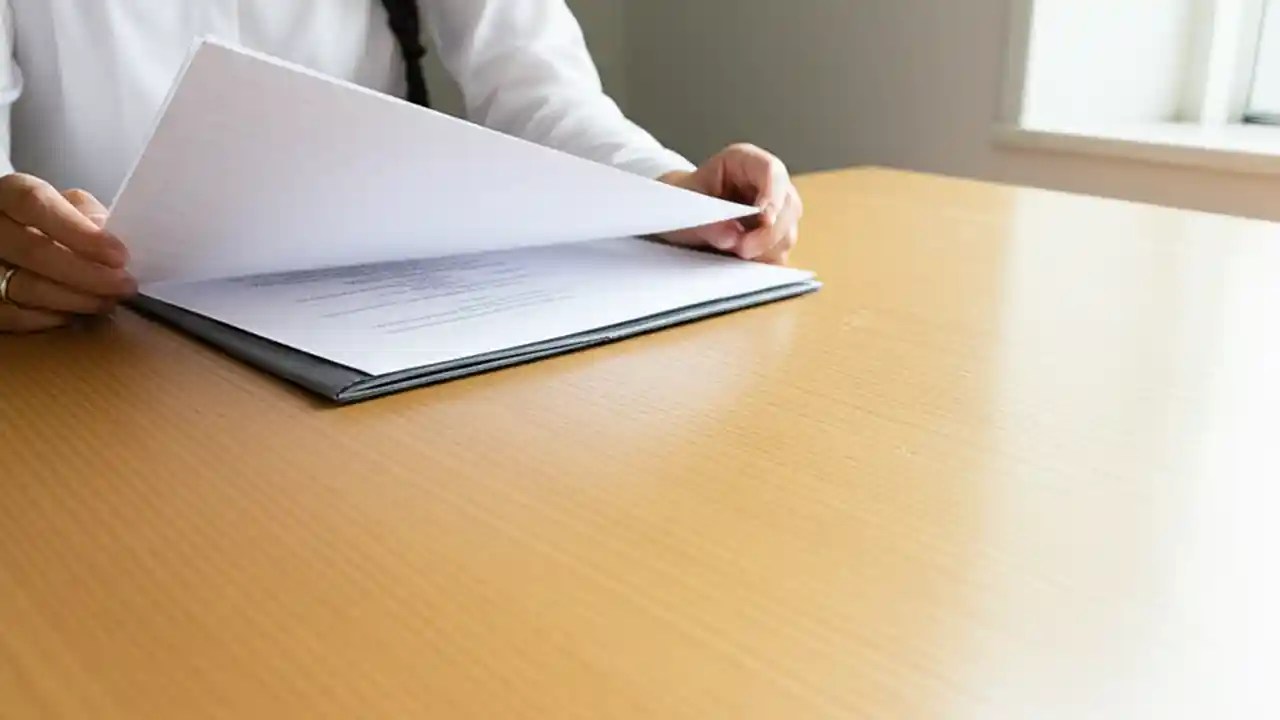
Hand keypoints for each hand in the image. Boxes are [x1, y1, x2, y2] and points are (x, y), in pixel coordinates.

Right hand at [0, 174, 135, 332]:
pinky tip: (74, 316)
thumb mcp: (67, 207)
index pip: (34, 203)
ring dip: (75, 299)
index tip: (119, 255)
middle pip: (33, 249)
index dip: (79, 231)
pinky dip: (48, 318)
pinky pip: (12, 315)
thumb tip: (110, 238)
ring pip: (23, 286)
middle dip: (87, 273)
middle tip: (124, 286)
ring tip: (107, 302)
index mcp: (8, 195)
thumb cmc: (52, 223)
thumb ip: (87, 216)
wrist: (13, 241)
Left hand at [658, 143, 802, 263]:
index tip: (764, 219)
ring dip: (765, 249)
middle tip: (742, 249)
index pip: (771, 171)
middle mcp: (767, 183)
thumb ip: (707, 222)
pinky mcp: (775, 235)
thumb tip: (733, 237)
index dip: (773, 196)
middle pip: (788, 205)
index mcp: (744, 161)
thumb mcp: (684, 207)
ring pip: (788, 233)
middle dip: (768, 233)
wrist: (678, 216)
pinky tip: (741, 259)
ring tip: (735, 252)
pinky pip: (781, 252)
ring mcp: (776, 209)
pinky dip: (763, 259)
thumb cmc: (682, 202)